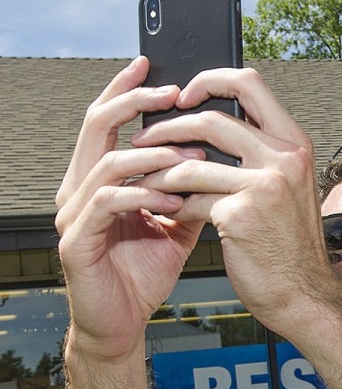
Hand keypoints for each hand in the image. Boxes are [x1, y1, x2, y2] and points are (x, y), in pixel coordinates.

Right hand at [55, 57, 203, 359]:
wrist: (124, 322)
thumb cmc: (144, 270)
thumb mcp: (177, 220)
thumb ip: (190, 185)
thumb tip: (221, 151)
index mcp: (98, 178)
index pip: (108, 120)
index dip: (126, 90)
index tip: (154, 66)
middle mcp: (78, 189)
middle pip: (96, 126)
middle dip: (134, 104)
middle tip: (171, 93)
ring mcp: (72, 215)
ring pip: (106, 163)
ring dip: (152, 155)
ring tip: (189, 156)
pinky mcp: (75, 242)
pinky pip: (108, 203)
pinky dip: (143, 194)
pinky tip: (173, 198)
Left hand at [130, 67, 326, 331]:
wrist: (304, 292)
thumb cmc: (289, 244)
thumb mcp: (287, 187)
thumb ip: (259, 154)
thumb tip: (210, 127)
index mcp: (294, 144)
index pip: (249, 84)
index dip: (210, 79)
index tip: (185, 94)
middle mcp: (284, 158)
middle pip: (211, 118)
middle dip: (167, 127)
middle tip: (144, 138)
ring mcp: (264, 186)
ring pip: (190, 162)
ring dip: (159, 172)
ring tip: (145, 180)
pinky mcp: (239, 215)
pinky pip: (190, 199)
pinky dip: (173, 206)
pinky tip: (168, 214)